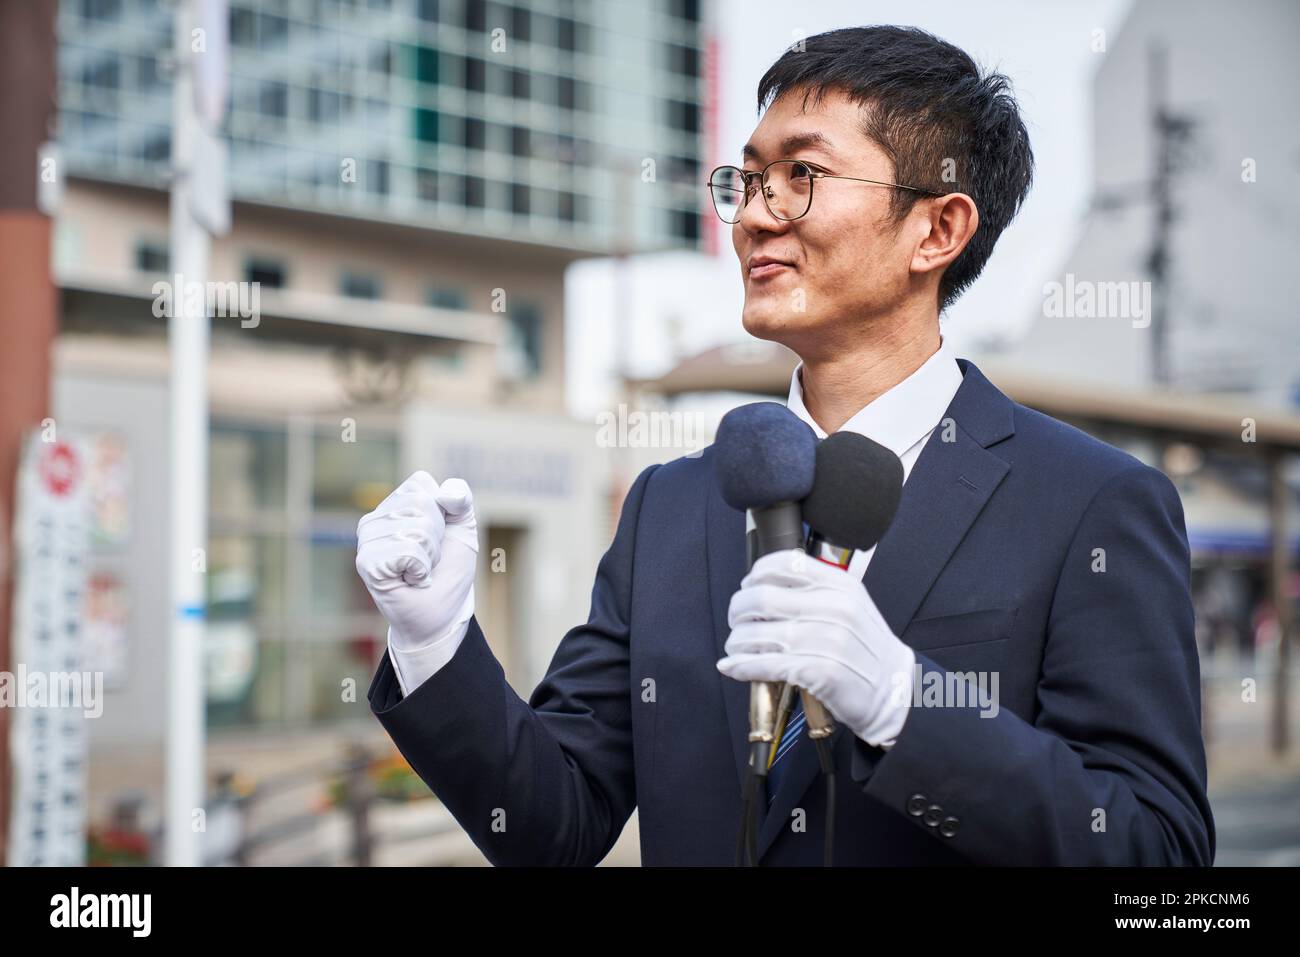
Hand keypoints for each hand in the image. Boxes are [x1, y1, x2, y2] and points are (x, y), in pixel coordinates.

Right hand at [355, 470, 477, 653]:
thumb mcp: (463, 528)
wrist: (442, 614)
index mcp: (394, 504)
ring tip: (419, 571)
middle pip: (421, 505)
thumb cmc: (449, 570)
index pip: (421, 483)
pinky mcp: (367, 563)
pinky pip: (407, 551)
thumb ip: (461, 499)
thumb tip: (446, 494)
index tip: (438, 536)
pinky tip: (410, 580)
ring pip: (415, 529)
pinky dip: (420, 569)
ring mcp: (367, 541)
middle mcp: (374, 518)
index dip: (442, 511)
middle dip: (437, 537)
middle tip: (429, 559)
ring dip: (429, 556)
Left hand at [717, 549, 915, 747]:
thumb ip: (815, 590)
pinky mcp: (819, 671)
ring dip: (736, 642)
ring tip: (735, 647)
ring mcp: (826, 639)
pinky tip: (733, 666)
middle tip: (737, 621)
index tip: (748, 587)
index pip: (783, 564)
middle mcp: (833, 607)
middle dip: (738, 610)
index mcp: (839, 584)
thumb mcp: (851, 604)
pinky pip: (766, 664)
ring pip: (757, 634)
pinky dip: (742, 666)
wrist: (895, 689)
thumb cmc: (867, 648)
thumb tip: (762, 588)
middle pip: (760, 598)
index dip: (755, 575)